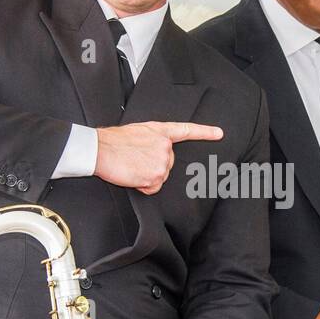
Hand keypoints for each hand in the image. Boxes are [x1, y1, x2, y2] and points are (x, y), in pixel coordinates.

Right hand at [94, 121, 223, 194]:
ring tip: (131, 166)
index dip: (204, 132)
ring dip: (146, 177)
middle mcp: (165, 146)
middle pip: (168, 164)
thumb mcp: (138, 132)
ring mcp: (162, 161)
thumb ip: (152, 141)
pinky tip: (132, 175)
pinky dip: (142, 186)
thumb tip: (153, 154)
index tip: (219, 133)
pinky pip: (152, 187)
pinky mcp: (156, 176)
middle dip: (152, 166)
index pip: (186, 130)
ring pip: (160, 177)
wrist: (100, 149)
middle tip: (134, 160)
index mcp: (160, 131)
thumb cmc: (113, 141)